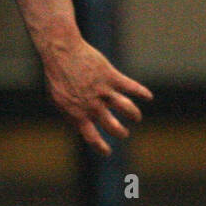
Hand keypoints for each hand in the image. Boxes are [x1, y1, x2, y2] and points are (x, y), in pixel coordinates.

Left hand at [44, 36, 152, 155]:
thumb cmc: (57, 76)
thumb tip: (79, 125)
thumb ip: (70, 114)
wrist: (61, 53)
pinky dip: (142, 92)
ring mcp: (103, 91)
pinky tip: (148, 97)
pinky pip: (131, 87)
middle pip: (113, 126)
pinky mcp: (111, 76)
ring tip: (136, 117)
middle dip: (121, 132)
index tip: (107, 152)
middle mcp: (92, 105)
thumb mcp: (57, 100)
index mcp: (78, 114)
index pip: (92, 137)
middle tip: (124, 133)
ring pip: (126, 108)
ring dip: (133, 114)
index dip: (101, 147)